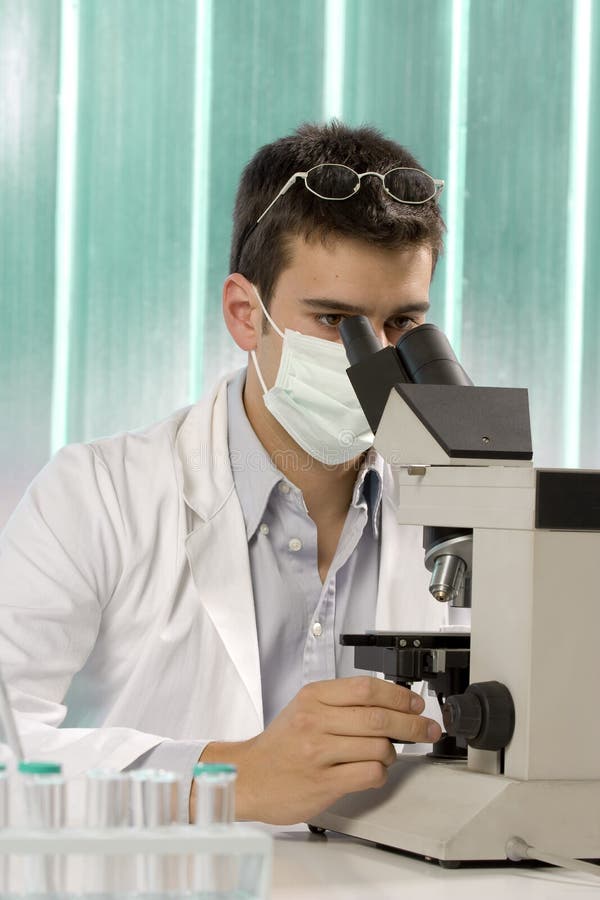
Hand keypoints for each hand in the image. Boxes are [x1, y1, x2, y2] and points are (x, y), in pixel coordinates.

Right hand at [194, 676, 441, 824]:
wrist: (248, 776)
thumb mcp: (304, 708)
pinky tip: (373, 770)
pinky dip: (380, 772)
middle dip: (412, 724)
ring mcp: (319, 753)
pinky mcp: (323, 783)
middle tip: (426, 729)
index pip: (367, 688)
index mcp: (314, 697)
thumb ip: (341, 702)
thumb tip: (390, 702)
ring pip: (378, 747)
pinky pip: (369, 774)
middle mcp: (316, 722)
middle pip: (379, 718)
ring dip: (392, 753)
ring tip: (386, 754)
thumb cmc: (281, 744)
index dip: (399, 696)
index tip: (415, 704)